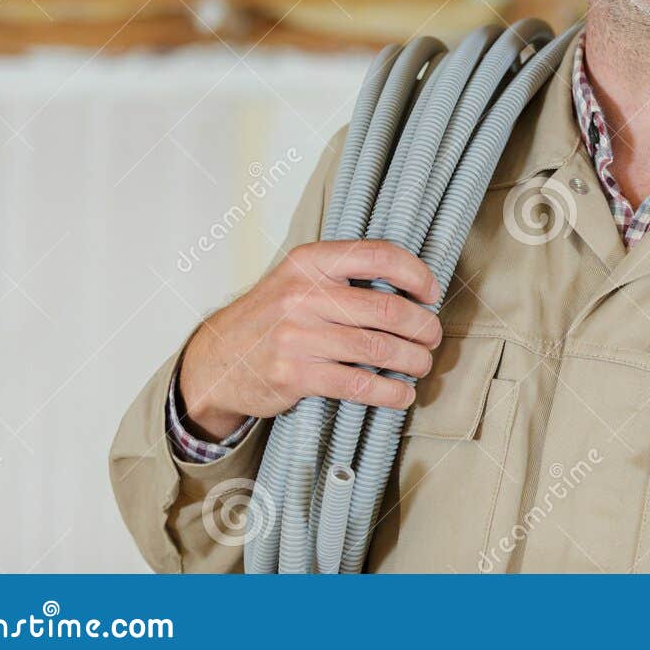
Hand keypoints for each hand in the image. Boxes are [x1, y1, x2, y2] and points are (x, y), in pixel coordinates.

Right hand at [176, 240, 443, 441]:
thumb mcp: (299, 279)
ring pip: (379, 349)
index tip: (432, 293)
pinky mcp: (294, 374)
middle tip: (433, 337)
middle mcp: (303, 294)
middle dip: (423, 327)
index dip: (417, 274)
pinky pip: (359, 384)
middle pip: (387, 310)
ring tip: (422, 364)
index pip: (379, 255)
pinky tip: (402, 394)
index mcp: (311, 261)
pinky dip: (390, 392)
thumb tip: (412, 287)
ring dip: (413, 360)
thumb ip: (344, 276)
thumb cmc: (272, 317)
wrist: (216, 359)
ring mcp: (297, 335)